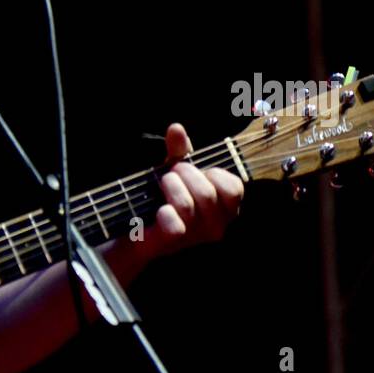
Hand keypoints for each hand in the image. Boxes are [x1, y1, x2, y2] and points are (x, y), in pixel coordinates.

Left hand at [136, 123, 243, 260]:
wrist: (138, 224)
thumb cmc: (166, 194)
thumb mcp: (176, 169)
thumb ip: (179, 149)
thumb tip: (176, 128)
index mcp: (226, 207)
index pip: (234, 189)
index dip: (212, 173)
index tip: (195, 169)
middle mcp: (217, 225)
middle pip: (206, 194)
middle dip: (184, 174)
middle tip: (171, 174)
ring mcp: (197, 237)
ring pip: (187, 206)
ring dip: (170, 188)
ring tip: (162, 184)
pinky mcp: (175, 244)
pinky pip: (175, 226)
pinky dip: (163, 213)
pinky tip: (158, 210)